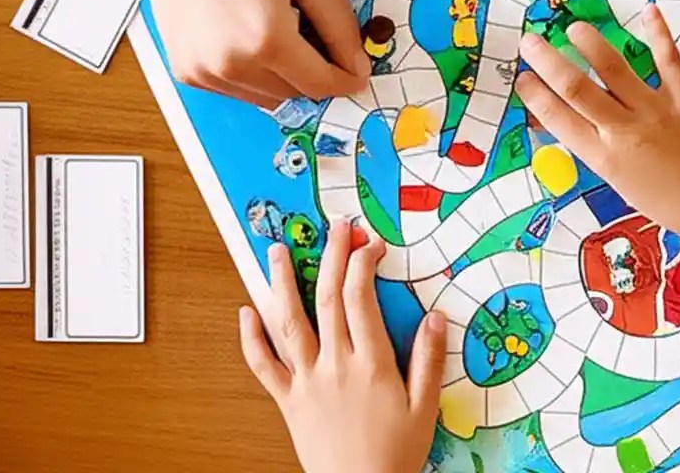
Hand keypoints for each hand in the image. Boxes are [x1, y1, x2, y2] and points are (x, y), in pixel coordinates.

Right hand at [141, 0, 368, 108]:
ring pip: (268, 99)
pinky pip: (238, 90)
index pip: (321, 85)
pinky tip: (244, 37)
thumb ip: (337, 22)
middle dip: (314, 74)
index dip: (345, 80)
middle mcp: (233, 66)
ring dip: (284, 78)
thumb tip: (358, 65)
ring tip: (273, 31)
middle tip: (310, 36)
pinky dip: (253, 75)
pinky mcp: (189, 74)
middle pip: (296, 95)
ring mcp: (207, 74)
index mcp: (266, 40)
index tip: (356, 72)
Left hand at [238, 219, 446, 472]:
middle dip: (331, 256)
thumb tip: (435, 317)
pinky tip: (245, 312)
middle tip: (335, 229)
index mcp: (371, 364)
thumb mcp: (425, 408)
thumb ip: (429, 360)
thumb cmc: (394, 456)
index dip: (363, 263)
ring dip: (281, 283)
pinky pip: (263, 365)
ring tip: (278, 251)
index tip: (370, 244)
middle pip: (327, 298)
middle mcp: (334, 365)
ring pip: (288, 322)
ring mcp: (306, 381)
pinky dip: (250, 338)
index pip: (361, 298)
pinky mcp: (288, 400)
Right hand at [515, 5, 679, 258]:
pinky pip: (669, 62)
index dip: (536, 96)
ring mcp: (657, 113)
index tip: (522, 78)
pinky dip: (658, 34)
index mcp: (606, 159)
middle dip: (548, 62)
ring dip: (591, 44)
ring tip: (574, 28)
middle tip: (530, 41)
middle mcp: (626, 132)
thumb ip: (603, 151)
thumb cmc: (674, 206)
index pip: (560, 120)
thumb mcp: (625, 185)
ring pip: (616, 69)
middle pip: (577, 89)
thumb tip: (580, 123)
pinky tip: (648, 12)